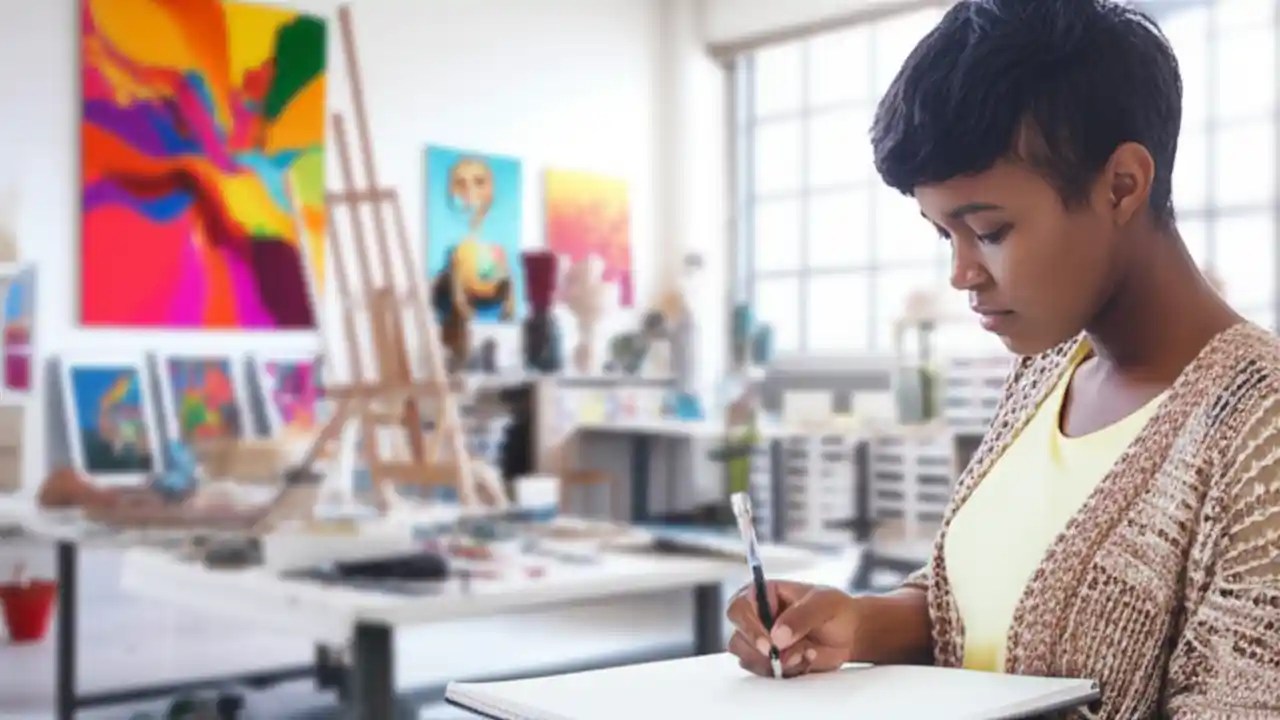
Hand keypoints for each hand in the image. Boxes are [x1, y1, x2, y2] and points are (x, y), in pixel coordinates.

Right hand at [726, 580, 863, 677]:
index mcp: (763, 594)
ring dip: (774, 664)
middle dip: (761, 652)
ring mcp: (760, 642)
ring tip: (803, 655)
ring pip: (748, 659)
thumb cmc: (834, 609)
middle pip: (738, 638)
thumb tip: (777, 635)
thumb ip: (800, 616)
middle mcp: (756, 618)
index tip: (769, 644)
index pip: (739, 608)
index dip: (748, 627)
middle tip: (782, 657)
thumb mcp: (823, 603)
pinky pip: (765, 673)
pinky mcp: (768, 662)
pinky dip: (785, 672)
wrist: (850, 633)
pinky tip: (805, 661)